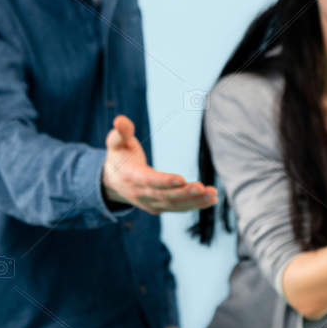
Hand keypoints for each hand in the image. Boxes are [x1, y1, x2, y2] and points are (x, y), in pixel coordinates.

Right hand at [102, 115, 217, 212]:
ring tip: (213, 194)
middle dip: (185, 194)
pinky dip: (195, 205)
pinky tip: (211, 200)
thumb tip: (120, 120)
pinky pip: (178, 208)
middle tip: (203, 188)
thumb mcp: (115, 143)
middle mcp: (141, 195)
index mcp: (131, 178)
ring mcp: (151, 204)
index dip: (164, 181)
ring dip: (195, 201)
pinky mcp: (160, 207)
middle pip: (165, 196)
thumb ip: (120, 132)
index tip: (181, 180)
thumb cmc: (119, 156)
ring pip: (175, 204)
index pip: (149, 181)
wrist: (113, 181)